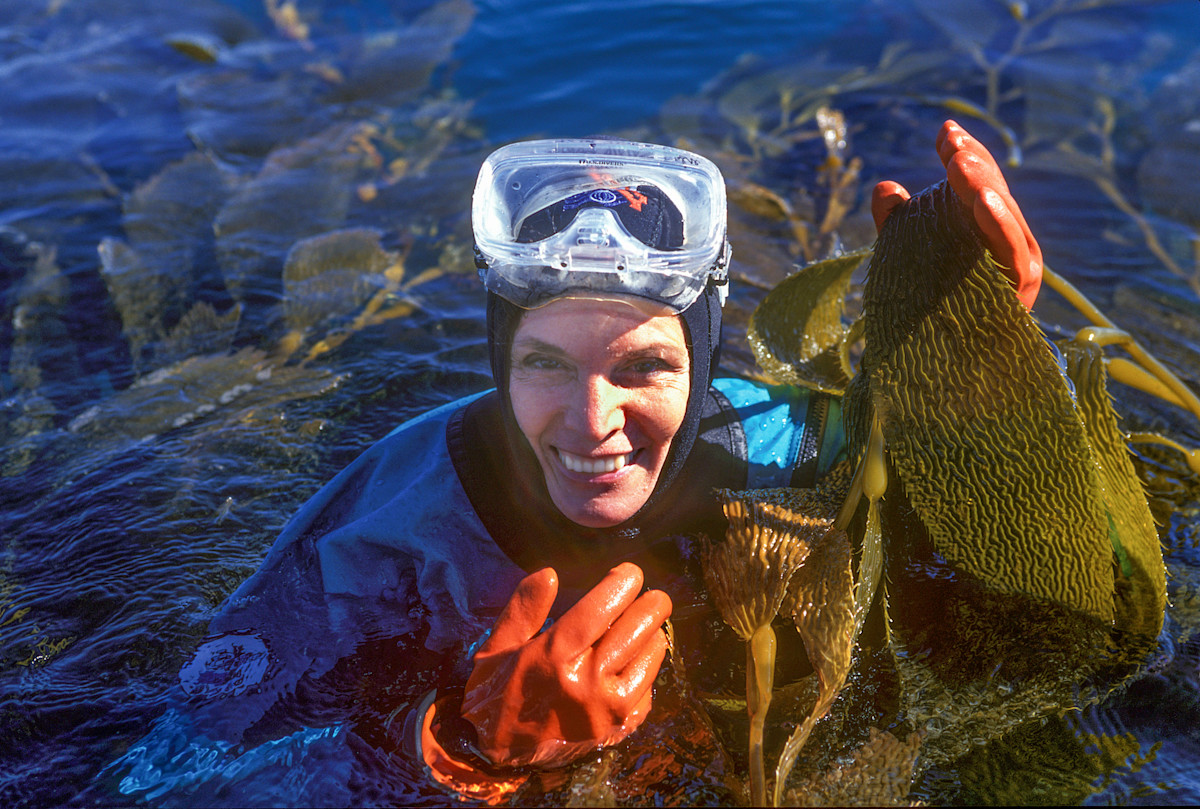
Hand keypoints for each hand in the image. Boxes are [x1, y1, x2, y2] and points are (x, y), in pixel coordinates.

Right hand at [460, 563, 671, 767]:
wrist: (496, 757)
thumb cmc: (497, 693)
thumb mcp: (497, 646)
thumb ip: (523, 608)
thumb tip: (549, 573)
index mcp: (553, 657)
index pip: (599, 611)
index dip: (620, 585)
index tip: (631, 572)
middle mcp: (585, 683)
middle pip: (634, 632)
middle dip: (652, 606)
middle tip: (655, 596)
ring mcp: (605, 710)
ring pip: (649, 660)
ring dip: (653, 637)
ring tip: (648, 625)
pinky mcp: (616, 730)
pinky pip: (647, 691)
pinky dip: (646, 672)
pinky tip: (637, 661)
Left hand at [871, 120, 1042, 308]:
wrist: (938, 377)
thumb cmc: (928, 312)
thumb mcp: (908, 260)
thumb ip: (899, 225)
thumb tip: (883, 187)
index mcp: (987, 234)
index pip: (979, 187)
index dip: (966, 156)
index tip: (944, 131)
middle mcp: (1008, 249)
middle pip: (994, 197)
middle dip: (974, 166)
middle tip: (950, 145)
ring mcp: (1016, 272)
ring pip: (1005, 221)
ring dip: (985, 189)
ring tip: (962, 165)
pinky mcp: (1017, 297)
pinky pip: (1012, 258)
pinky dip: (999, 227)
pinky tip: (983, 203)